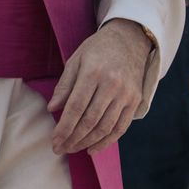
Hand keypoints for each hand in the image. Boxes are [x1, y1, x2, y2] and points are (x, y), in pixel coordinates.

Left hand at [49, 18, 152, 154]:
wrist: (130, 38)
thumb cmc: (98, 49)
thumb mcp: (76, 60)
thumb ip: (64, 85)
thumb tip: (52, 109)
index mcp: (93, 72)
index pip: (76, 107)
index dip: (64, 128)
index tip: (54, 141)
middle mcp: (112, 84)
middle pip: (90, 120)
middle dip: (73, 139)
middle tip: (60, 149)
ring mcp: (126, 94)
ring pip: (105, 127)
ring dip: (87, 142)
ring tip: (73, 149)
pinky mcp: (135, 100)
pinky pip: (121, 127)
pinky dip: (107, 141)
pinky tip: (93, 149)